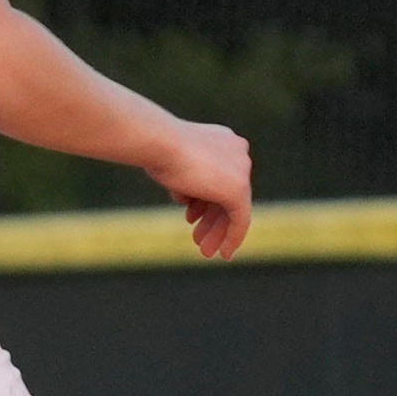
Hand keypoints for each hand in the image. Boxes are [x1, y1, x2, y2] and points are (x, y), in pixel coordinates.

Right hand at [149, 120, 252, 259]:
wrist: (159, 142)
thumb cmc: (155, 147)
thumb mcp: (171, 159)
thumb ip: (185, 174)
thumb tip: (187, 195)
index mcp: (224, 142)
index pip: (217, 177)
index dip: (203, 200)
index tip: (191, 218)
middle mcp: (238, 153)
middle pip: (225, 194)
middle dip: (211, 219)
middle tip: (199, 239)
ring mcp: (241, 171)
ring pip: (233, 208)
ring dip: (217, 231)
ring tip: (205, 251)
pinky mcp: (238, 190)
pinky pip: (240, 219)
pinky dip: (232, 237)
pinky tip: (224, 253)